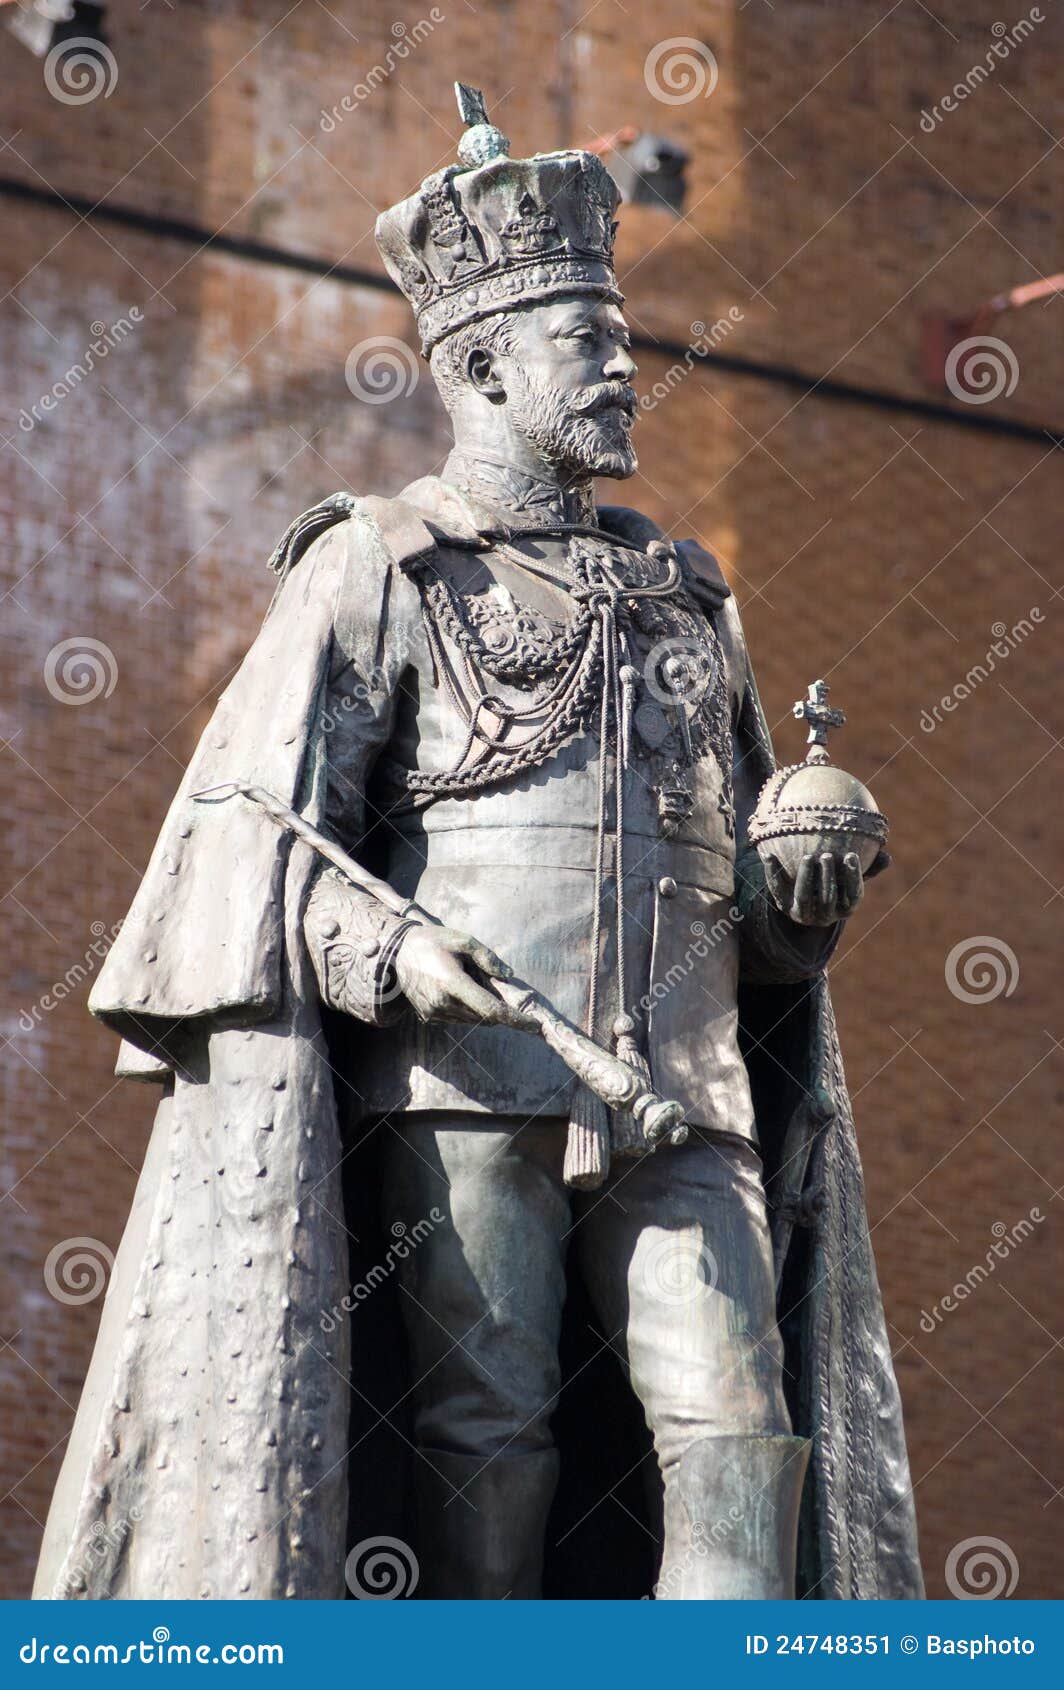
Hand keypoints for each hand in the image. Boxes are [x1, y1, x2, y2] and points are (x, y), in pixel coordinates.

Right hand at [392, 925, 523, 1026]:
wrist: (396, 953)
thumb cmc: (432, 942)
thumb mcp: (462, 940)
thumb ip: (487, 957)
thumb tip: (508, 975)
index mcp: (453, 983)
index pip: (491, 1010)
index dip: (515, 1019)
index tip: (534, 1025)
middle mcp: (443, 1003)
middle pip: (485, 1017)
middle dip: (497, 1006)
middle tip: (491, 983)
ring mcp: (435, 1013)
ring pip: (473, 1020)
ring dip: (481, 1008)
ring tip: (468, 981)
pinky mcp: (430, 1017)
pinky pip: (459, 1019)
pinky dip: (468, 1009)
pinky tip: (457, 988)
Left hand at [763, 847, 889, 927]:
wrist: (807, 903)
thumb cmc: (836, 885)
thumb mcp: (851, 878)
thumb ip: (869, 868)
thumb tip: (888, 856)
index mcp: (844, 909)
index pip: (852, 896)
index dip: (852, 876)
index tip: (850, 855)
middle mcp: (824, 915)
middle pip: (827, 898)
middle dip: (827, 877)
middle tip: (826, 855)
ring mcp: (802, 913)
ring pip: (804, 897)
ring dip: (805, 877)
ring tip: (807, 857)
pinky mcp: (783, 906)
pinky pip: (777, 890)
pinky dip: (772, 873)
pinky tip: (769, 855)